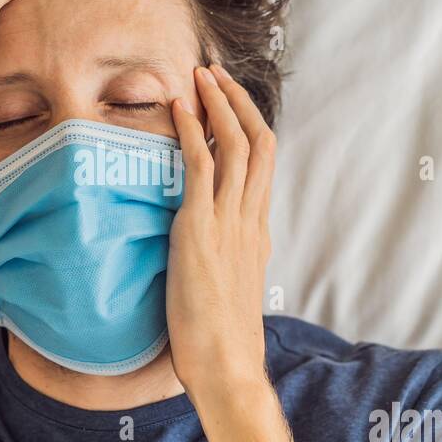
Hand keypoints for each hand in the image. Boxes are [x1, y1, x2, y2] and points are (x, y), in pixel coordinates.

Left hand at [166, 64, 275, 397]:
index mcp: (258, 231)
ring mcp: (229, 222)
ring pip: (236, 144)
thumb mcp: (228, 288)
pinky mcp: (201, 229)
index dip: (247, 126)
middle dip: (238, 102)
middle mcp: (250, 219)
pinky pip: (201, 166)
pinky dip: (192, 130)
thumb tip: (206, 250)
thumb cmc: (221, 339)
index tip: (228, 104)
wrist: (227, 366)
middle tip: (215, 74)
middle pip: (258, 142)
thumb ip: (223, 260)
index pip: (262, 164)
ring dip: (217, 104)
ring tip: (200, 76)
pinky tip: (179, 107)